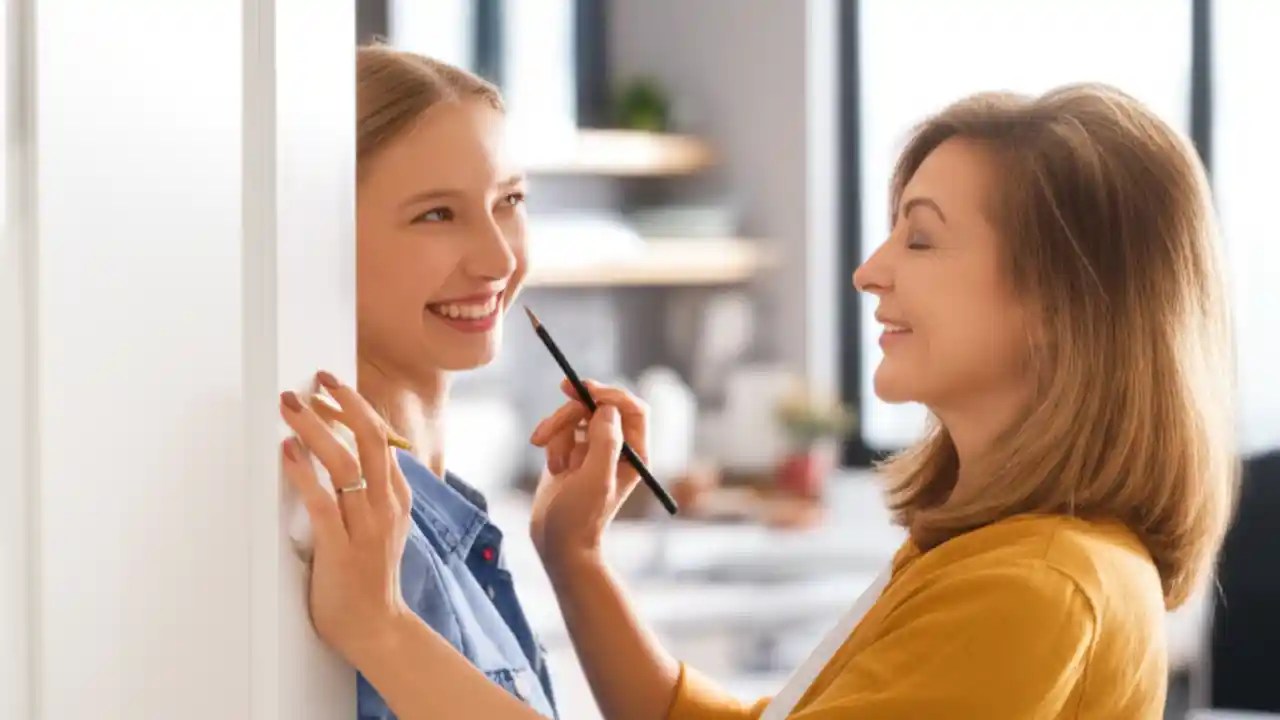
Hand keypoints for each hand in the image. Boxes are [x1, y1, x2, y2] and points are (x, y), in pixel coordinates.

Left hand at [277, 371, 413, 663]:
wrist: (378, 629)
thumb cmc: (370, 579)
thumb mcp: (383, 527)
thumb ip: (372, 494)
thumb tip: (346, 458)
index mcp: (396, 499)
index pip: (383, 440)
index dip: (359, 409)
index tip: (336, 387)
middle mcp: (385, 507)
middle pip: (370, 441)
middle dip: (344, 404)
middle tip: (318, 380)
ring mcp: (366, 528)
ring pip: (346, 464)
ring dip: (316, 430)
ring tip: (293, 406)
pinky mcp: (342, 549)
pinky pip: (323, 503)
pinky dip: (304, 473)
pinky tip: (288, 452)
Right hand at [528, 379, 649, 563]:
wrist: (558, 543)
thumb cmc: (581, 518)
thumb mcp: (596, 480)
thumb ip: (605, 441)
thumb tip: (607, 407)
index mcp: (635, 453)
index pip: (633, 408)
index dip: (611, 394)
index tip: (585, 390)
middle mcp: (618, 447)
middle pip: (597, 406)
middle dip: (570, 415)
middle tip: (547, 430)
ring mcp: (594, 448)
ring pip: (575, 416)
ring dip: (557, 434)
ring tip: (554, 466)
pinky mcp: (572, 451)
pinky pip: (560, 430)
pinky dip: (551, 443)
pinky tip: (552, 469)